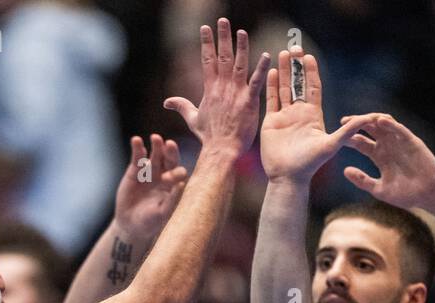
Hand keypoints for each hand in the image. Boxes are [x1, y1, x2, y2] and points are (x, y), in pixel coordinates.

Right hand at [114, 134, 187, 239]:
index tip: (177, 174)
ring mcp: (150, 171)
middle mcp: (164, 175)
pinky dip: (137, 148)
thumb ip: (172, 200)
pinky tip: (136, 140)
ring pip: (155, 155)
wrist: (130, 224)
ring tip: (156, 138)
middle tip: (170, 145)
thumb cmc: (150, 222)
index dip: (177, 172)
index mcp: (173, 185)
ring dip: (157, 146)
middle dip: (170, 152)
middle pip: (169, 160)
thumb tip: (182, 184)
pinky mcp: (135, 170)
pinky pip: (137, 157)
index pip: (179, 173)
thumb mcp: (162, 213)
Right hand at [164, 18, 270, 157]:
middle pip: (222, 57)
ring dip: (241, 46)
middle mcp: (222, 87)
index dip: (206, 42)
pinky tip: (267, 56)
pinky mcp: (249, 101)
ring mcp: (236, 93)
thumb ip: (181, 106)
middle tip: (223, 20)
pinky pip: (257, 82)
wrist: (221, 150)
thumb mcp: (192, 119)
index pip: (207, 60)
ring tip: (241, 31)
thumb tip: (166, 101)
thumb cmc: (209, 137)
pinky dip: (262, 69)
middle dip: (222, 37)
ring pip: (238, 64)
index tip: (205, 28)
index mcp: (210, 89)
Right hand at [261, 50, 368, 183]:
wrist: (288, 177)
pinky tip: (271, 72)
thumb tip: (370, 118)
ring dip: (284, 71)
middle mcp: (299, 113)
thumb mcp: (332, 145)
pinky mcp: (271, 122)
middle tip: (294, 48)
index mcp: (313, 115)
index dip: (311, 72)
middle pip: (297, 84)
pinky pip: (271, 100)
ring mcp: (285, 117)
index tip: (309, 56)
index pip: (313, 87)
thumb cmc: (310, 164)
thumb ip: (348, 130)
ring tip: (282, 54)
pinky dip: (271, 85)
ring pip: (284, 88)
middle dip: (296, 66)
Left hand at [341, 113, 434, 210]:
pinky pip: (401, 130)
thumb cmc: (407, 195)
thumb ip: (363, 180)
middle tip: (344, 121)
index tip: (336, 135)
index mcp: (381, 157)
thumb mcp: (379, 189)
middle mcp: (390, 147)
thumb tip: (345, 171)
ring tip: (360, 118)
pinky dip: (391, 125)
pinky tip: (380, 121)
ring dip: (373, 120)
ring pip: (385, 126)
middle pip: (371, 131)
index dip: (350, 138)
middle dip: (358, 124)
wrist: (429, 196)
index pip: (362, 143)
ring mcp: (401, 143)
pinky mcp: (413, 143)